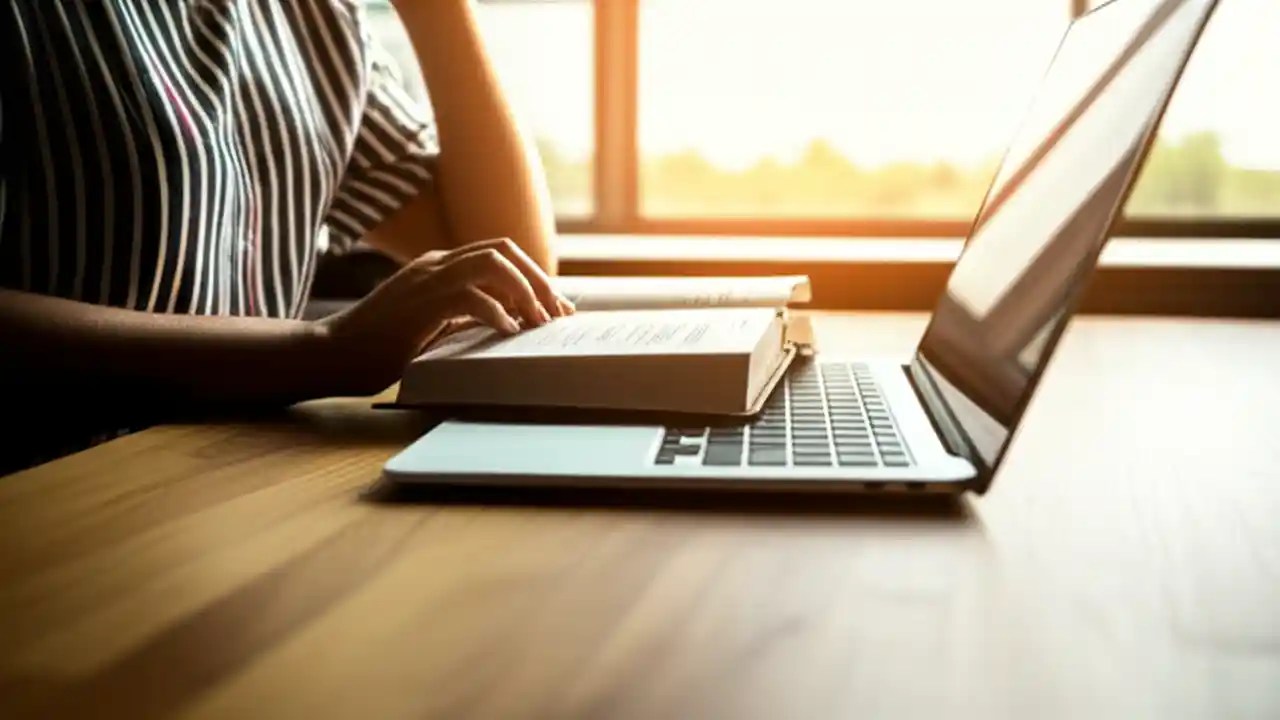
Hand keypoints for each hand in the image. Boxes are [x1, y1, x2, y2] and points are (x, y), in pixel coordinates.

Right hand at [314, 238, 573, 394]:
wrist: (333, 354)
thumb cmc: (380, 346)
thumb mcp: (432, 326)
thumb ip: (463, 317)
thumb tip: (508, 324)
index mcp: (439, 265)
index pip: (499, 254)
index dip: (533, 277)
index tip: (555, 307)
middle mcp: (436, 264)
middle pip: (503, 250)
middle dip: (538, 279)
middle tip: (558, 313)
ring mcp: (427, 279)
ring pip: (492, 264)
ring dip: (524, 291)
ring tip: (539, 321)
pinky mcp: (420, 303)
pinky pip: (470, 297)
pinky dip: (496, 313)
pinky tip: (507, 331)